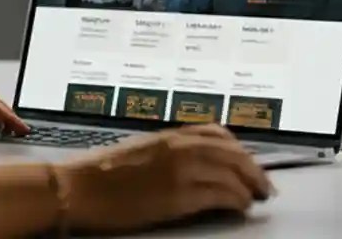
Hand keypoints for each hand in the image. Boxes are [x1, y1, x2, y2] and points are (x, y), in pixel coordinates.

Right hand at [57, 124, 273, 233]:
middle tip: (264, 185)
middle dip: (253, 169)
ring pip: (231, 173)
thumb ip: (168, 152)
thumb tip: (192, 164)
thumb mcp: (140, 151)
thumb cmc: (99, 173)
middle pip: (232, 153)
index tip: (248, 161)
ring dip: (249, 186)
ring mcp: (180, 170)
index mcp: (169, 136)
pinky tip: (239, 207)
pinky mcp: (177, 196)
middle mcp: (179, 148)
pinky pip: (219, 194)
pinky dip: (235, 200)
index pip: (217, 134)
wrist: (77, 188)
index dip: (239, 149)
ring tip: (255, 198)